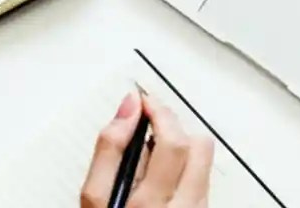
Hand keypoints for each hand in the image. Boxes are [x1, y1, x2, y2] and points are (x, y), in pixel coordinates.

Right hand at [81, 91, 214, 207]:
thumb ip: (109, 151)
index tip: (144, 102)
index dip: (160, 112)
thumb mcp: (94, 200)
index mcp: (152, 204)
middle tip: (149, 121)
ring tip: (150, 155)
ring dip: (181, 148)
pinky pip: (204, 179)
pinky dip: (185, 168)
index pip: (173, 142)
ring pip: (204, 161)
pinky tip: (162, 177)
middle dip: (174, 125)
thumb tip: (128, 109)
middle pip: (199, 146)